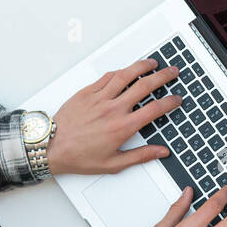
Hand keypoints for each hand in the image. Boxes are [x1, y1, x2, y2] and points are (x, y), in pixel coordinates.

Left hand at [47, 58, 181, 175]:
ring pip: (126, 75)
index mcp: (122, 127)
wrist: (49, 147)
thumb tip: (160, 152)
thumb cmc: (77, 156)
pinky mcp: (86, 93)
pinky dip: (120, 71)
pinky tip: (126, 70)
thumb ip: (140, 156)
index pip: (154, 109)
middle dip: (163, 76)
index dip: (170, 102)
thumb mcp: (113, 164)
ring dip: (142, 66)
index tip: (176, 99)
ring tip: (153, 63)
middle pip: (145, 86)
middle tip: (172, 72)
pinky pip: (107, 77)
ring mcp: (99, 99)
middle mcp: (113, 110)